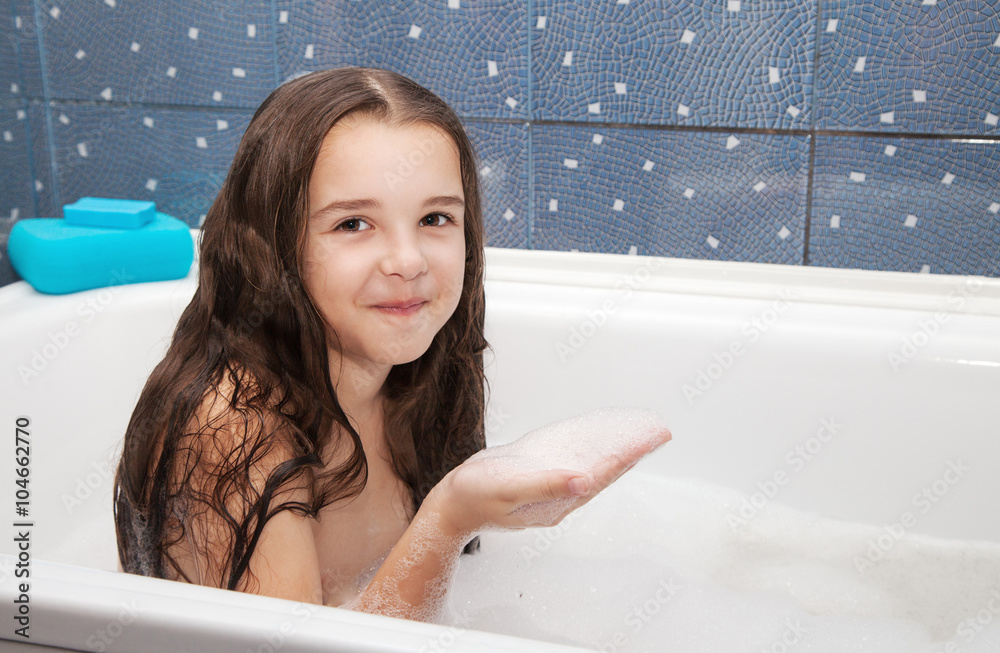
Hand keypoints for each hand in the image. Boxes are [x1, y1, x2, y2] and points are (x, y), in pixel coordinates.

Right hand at [425, 408, 670, 535]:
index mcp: (559, 498)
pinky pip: (573, 458)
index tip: (652, 437)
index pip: (604, 472)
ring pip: (592, 463)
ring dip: (615, 447)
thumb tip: (583, 480)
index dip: (629, 453)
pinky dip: (590, 445)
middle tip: (658, 430)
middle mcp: (561, 493)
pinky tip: (598, 434)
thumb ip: (546, 484)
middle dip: (631, 449)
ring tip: (638, 430)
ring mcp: (552, 485)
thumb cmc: (475, 497)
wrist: (452, 505)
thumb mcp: (510, 488)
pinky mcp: (540, 474)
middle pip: (605, 468)